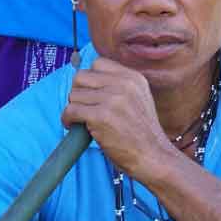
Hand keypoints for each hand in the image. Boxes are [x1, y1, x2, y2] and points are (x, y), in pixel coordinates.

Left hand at [61, 57, 172, 178]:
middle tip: (83, 109)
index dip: (89, 80)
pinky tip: (74, 127)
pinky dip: (67, 120)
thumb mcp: (139, 99)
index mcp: (133, 78)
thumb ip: (120, 87)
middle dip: (78, 93)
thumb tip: (89, 84)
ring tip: (81, 121)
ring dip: (73, 108)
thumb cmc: (142, 135)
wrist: (153, 157)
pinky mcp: (101, 116)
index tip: (90, 95)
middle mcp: (124, 84)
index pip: (98, 64)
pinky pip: (71, 110)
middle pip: (81, 77)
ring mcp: (112, 99)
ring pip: (74, 94)